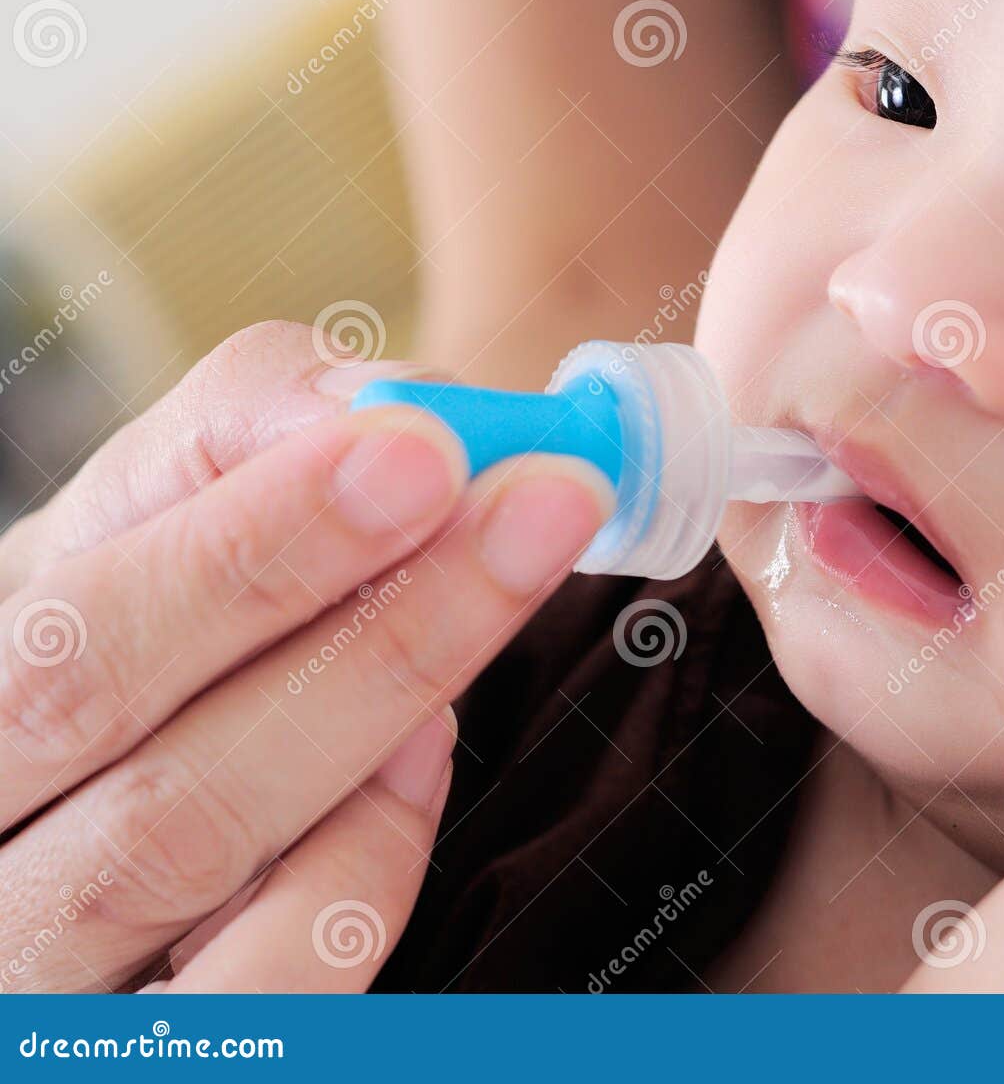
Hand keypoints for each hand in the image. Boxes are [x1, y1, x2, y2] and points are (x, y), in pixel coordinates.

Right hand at [0, 322, 612, 990]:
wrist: (90, 838)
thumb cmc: (130, 660)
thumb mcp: (138, 540)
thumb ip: (235, 444)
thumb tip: (381, 409)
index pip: (71, 628)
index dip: (249, 538)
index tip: (425, 448)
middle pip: (117, 717)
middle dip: (344, 593)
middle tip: (529, 502)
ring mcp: (47, 972)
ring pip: (182, 843)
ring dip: (373, 692)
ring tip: (501, 584)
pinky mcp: (155, 1048)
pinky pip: (268, 983)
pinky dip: (364, 857)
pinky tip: (427, 752)